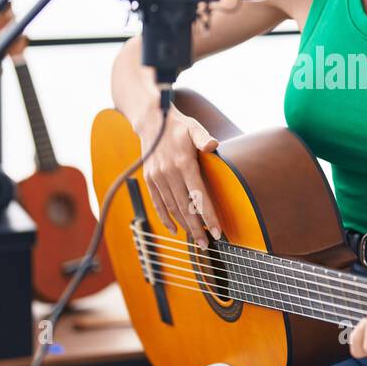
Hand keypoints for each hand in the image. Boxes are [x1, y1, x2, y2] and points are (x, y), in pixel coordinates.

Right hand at [134, 105, 221, 248]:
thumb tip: (213, 145)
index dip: (209, 215)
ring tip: (196, 239)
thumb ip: (203, 138)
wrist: (151, 120)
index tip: (217, 231)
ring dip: (184, 225)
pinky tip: (175, 229)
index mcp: (183, 163)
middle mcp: (169, 172)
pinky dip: (165, 218)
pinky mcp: (149, 179)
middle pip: (185, 207)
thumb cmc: (178, 126)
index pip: (199, 195)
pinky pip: (157, 203)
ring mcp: (157, 177)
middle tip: (207, 244)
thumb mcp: (193, 127)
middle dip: (197, 228)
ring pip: (171, 208)